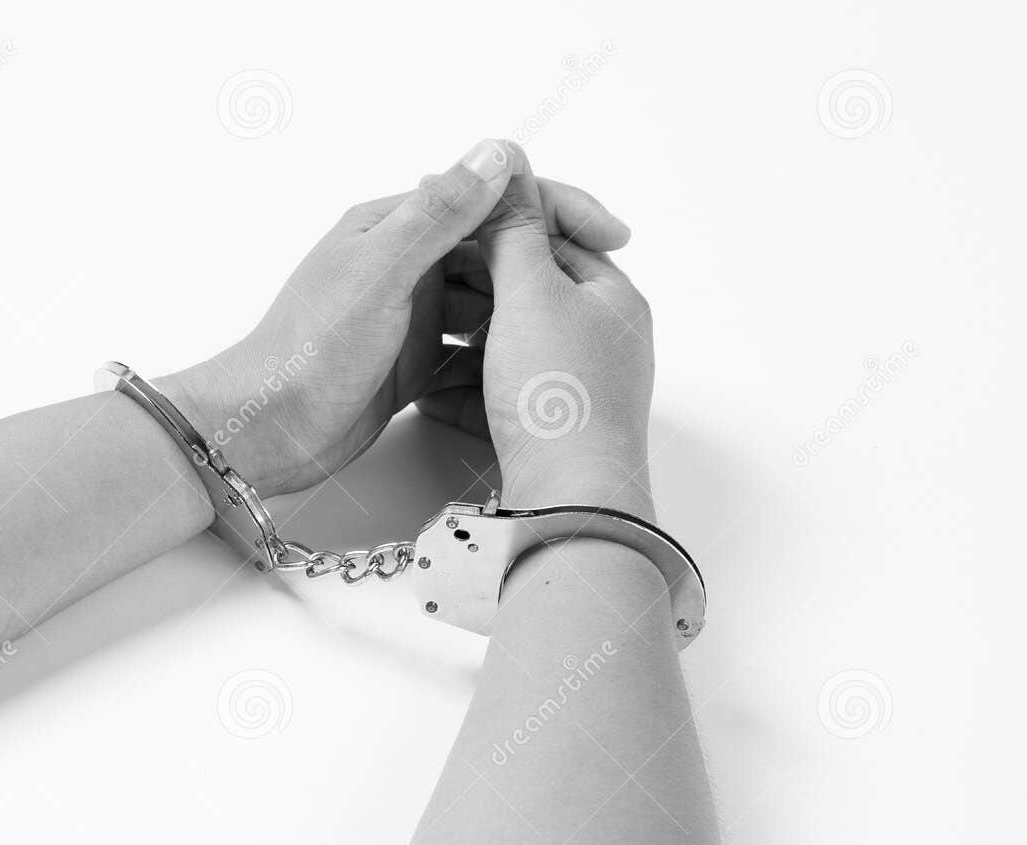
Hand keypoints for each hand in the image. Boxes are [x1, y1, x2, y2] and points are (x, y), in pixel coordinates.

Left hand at [157, 139, 630, 496]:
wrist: (264, 434)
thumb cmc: (308, 352)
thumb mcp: (381, 274)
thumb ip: (439, 214)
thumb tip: (500, 153)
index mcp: (394, 226)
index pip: (490, 199)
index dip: (554, 210)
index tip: (613, 234)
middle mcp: (404, 265)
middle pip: (495, 253)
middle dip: (546, 271)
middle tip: (602, 299)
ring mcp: (408, 318)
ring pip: (488, 306)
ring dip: (526, 319)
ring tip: (573, 342)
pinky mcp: (410, 367)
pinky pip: (469, 355)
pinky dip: (498, 362)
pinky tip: (531, 378)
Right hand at [416, 144, 656, 521]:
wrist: (569, 503)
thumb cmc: (559, 397)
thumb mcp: (530, 293)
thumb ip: (512, 226)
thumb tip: (505, 159)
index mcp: (613, 296)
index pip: (556, 231)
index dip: (497, 217)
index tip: (444, 216)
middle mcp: (602, 340)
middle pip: (525, 292)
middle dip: (469, 287)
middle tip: (418, 279)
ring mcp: (574, 389)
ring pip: (504, 346)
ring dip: (458, 340)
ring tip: (413, 337)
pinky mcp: (545, 433)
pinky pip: (496, 396)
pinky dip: (460, 390)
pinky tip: (424, 395)